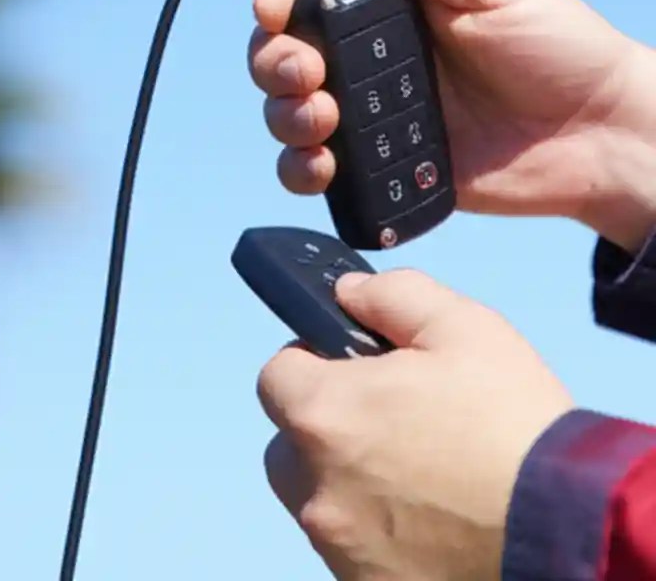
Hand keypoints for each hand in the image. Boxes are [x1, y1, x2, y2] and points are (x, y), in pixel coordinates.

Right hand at [248, 0, 655, 252]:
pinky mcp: (374, 167)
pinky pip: (310, 170)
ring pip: (284, 113)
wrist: (593, 135)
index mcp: (387, 1)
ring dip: (284, 116)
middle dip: (275, 63)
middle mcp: (365, 55)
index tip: (275, 13)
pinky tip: (323, 166)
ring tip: (324, 123)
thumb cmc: (557, 46)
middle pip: (278, 51)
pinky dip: (300, 169)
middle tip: (311, 76)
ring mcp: (366, 114)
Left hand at [257, 269, 572, 579]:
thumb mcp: (467, 330)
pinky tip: (431, 520)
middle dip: (329, 427)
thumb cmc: (514, 427)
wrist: (567, 529)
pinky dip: (378, 530)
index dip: (314, 363)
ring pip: (317, 497)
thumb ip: (395, 297)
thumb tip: (350, 292)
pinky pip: (351, 545)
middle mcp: (313, 483)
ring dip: (349, 481)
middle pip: (291, 442)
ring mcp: (335, 540)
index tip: (355, 370)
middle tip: (395, 425)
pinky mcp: (363, 580)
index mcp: (324, 412)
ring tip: (420, 477)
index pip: (277, 375)